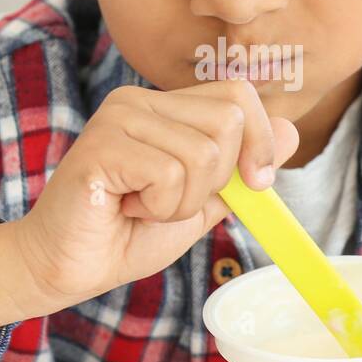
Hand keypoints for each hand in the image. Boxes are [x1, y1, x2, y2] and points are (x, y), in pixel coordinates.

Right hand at [12, 79, 298, 316]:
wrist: (69, 268)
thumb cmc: (129, 235)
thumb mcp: (203, 202)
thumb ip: (241, 168)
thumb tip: (292, 130)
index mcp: (165, 106)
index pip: (238, 93)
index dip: (261, 139)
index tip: (256, 183)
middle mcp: (139, 101)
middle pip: (228, 120)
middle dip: (217, 180)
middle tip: (169, 201)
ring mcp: (117, 119)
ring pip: (203, 154)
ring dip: (183, 202)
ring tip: (143, 207)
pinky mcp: (99, 147)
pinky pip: (169, 174)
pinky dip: (160, 208)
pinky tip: (126, 208)